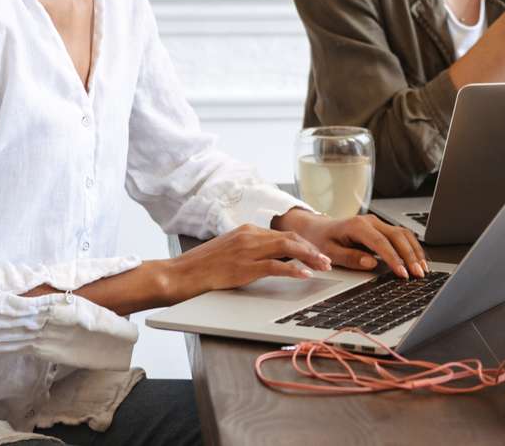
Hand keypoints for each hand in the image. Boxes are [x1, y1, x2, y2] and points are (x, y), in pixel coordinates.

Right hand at [168, 223, 332, 299]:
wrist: (177, 274)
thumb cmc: (200, 267)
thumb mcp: (228, 252)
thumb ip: (249, 250)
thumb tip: (271, 259)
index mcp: (246, 230)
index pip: (283, 233)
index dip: (303, 244)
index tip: (316, 252)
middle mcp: (249, 235)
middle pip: (290, 238)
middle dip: (312, 249)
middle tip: (327, 260)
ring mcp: (246, 250)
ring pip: (287, 248)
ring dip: (309, 257)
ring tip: (324, 266)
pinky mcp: (243, 267)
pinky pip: (275, 266)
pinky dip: (293, 269)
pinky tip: (305, 274)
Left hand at [276, 208, 427, 279]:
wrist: (317, 228)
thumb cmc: (321, 240)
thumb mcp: (329, 252)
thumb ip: (350, 258)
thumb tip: (372, 263)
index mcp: (357, 226)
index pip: (381, 242)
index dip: (394, 258)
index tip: (402, 273)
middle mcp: (370, 221)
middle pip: (398, 236)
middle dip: (410, 256)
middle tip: (418, 274)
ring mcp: (377, 223)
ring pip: (403, 234)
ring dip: (414, 251)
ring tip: (422, 269)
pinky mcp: (382, 228)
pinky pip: (401, 235)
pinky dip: (412, 247)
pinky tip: (418, 259)